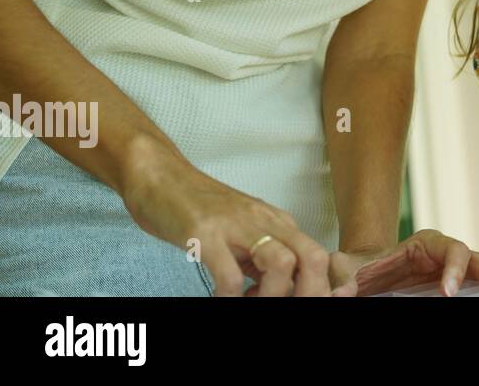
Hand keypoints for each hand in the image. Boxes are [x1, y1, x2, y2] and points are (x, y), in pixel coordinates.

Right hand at [121, 146, 333, 295]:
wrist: (161, 176)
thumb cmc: (199, 207)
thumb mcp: (242, 231)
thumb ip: (262, 257)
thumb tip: (280, 289)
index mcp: (278, 222)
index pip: (317, 256)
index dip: (314, 286)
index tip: (291, 298)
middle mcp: (265, 221)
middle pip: (312, 258)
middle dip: (303, 291)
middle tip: (274, 303)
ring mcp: (236, 226)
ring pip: (281, 262)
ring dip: (271, 294)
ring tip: (249, 301)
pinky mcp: (205, 234)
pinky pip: (230, 274)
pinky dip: (230, 295)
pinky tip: (220, 297)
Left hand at [335, 229, 478, 296]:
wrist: (361, 279)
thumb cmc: (359, 271)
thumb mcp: (350, 271)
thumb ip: (345, 278)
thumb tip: (338, 294)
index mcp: (420, 244)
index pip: (446, 248)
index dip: (452, 267)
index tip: (448, 291)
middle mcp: (439, 254)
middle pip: (468, 255)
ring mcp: (446, 270)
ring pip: (475, 269)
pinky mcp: (448, 285)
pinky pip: (471, 285)